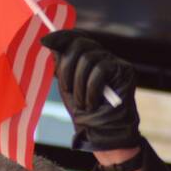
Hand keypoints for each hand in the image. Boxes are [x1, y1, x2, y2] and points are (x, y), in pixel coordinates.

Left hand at [41, 29, 140, 151]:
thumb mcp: (67, 86)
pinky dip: (91, 89)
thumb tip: (49, 41)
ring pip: (89, 58)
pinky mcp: (125, 70)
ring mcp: (115, 62)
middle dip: (67, 67)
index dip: (61, 37)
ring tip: (82, 104)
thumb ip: (62, 65)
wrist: (104, 134)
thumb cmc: (86, 113)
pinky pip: (101, 70)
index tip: (44, 41)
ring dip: (79, 85)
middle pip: (80, 44)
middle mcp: (103, 56)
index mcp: (89, 58)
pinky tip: (92, 104)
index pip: (76, 38)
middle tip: (65, 88)